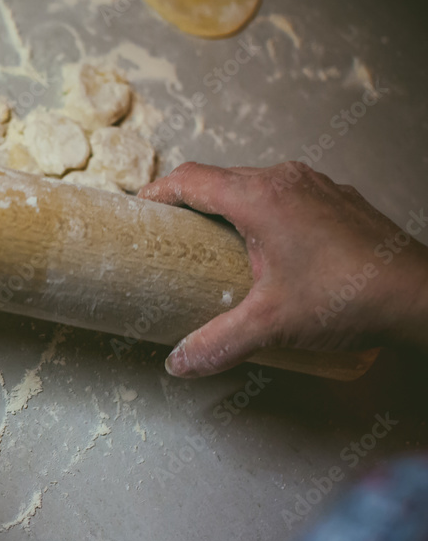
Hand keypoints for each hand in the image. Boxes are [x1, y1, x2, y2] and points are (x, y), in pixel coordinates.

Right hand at [139, 161, 427, 377]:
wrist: (421, 297)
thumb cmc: (349, 298)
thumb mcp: (271, 325)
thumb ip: (218, 343)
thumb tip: (179, 362)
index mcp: (260, 197)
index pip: (192, 179)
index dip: (159, 190)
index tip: (140, 206)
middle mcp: (287, 179)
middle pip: (221, 178)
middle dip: (191, 201)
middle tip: (171, 229)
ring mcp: (317, 185)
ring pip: (256, 183)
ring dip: (230, 205)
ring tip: (216, 240)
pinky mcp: (339, 198)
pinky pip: (287, 193)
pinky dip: (265, 211)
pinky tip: (270, 246)